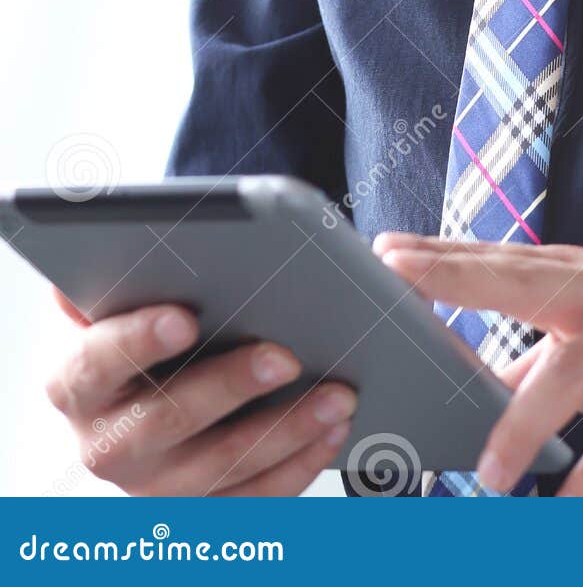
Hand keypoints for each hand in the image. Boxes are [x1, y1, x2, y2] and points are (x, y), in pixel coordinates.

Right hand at [45, 286, 358, 494]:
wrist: (146, 392)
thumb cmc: (144, 326)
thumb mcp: (123, 299)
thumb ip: (123, 271)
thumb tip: (119, 240)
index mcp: (77, 383)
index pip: (96, 362)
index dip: (138, 341)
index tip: (186, 317)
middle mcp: (105, 445)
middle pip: (167, 419)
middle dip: (231, 386)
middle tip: (287, 356)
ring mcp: (152, 486)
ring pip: (221, 467)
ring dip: (286, 429)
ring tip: (338, 394)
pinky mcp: (199, 511)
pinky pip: (253, 500)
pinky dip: (299, 465)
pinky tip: (332, 430)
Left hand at [372, 235, 582, 496]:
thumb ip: (534, 355)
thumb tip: (465, 384)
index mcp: (581, 276)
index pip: (500, 258)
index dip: (444, 255)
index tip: (386, 250)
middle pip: (524, 280)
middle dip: (461, 278)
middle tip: (402, 284)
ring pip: (574, 370)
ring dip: (524, 423)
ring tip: (487, 476)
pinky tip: (570, 507)